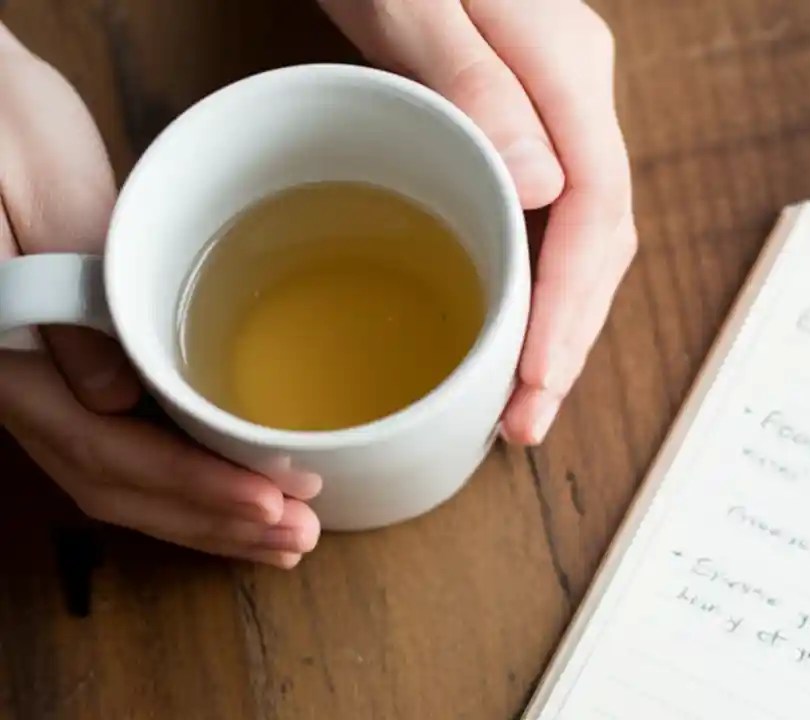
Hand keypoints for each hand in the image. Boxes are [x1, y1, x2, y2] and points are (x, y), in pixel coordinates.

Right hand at [0, 25, 319, 568]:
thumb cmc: (6, 125)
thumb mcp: (26, 186)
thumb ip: (58, 286)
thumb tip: (114, 394)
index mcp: (10, 349)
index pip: (103, 448)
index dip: (189, 486)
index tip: (269, 498)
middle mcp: (25, 380)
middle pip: (116, 484)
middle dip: (209, 520)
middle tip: (296, 536)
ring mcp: (49, 377)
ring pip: (122, 477)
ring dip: (203, 514)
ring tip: (283, 535)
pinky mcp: (76, 361)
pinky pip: (127, 441)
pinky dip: (186, 476)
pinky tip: (240, 486)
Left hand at [320, 0, 637, 443]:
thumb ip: (476, 84)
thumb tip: (544, 193)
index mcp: (567, 71)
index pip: (597, 212)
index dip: (572, 309)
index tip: (533, 382)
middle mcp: (575, 98)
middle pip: (600, 241)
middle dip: (568, 339)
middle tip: (524, 422)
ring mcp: (553, 111)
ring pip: (579, 239)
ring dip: (556, 324)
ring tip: (519, 401)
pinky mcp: (518, 121)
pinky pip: (545, 220)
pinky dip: (530, 285)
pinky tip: (503, 328)